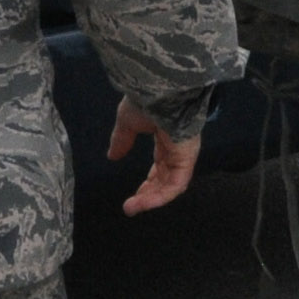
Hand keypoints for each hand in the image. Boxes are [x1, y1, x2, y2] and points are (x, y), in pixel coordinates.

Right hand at [106, 98, 201, 214]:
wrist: (159, 89)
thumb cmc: (145, 100)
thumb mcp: (127, 122)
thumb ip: (122, 140)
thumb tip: (112, 156)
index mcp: (167, 138)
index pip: (160, 166)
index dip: (148, 183)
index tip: (133, 196)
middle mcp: (178, 148)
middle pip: (165, 179)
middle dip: (148, 194)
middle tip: (131, 207)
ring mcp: (184, 154)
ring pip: (170, 185)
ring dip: (151, 199)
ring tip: (132, 208)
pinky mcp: (187, 158)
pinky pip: (176, 184)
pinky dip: (160, 196)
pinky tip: (143, 203)